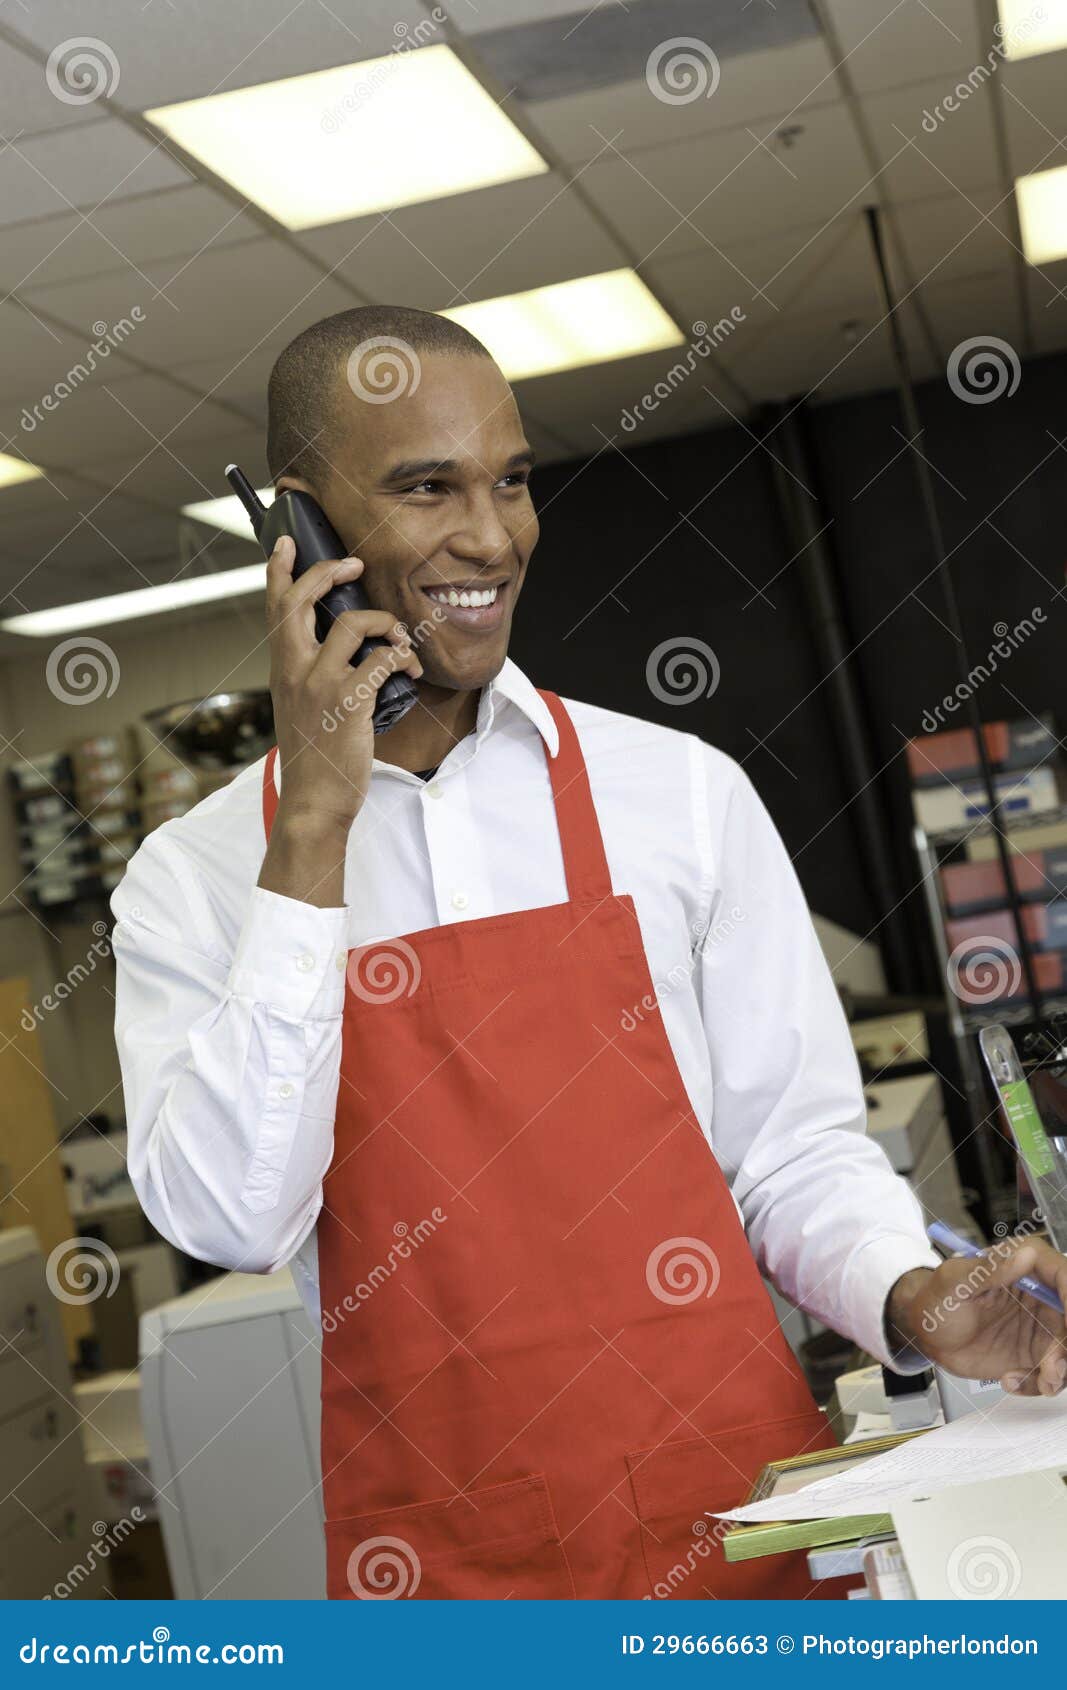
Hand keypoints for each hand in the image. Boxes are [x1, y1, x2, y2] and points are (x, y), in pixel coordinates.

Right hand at [265, 537, 421, 828]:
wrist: (314, 801)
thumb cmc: (313, 757)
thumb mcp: (298, 708)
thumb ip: (308, 677)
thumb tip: (341, 653)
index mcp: (282, 668)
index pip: (274, 608)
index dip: (280, 570)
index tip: (287, 543)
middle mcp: (295, 670)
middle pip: (302, 600)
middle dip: (329, 571)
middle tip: (355, 563)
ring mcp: (321, 684)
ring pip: (354, 623)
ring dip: (387, 623)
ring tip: (400, 640)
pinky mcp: (349, 702)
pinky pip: (383, 659)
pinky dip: (403, 656)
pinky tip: (411, 668)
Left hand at [887, 1234, 1066, 1396]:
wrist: (927, 1334)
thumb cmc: (937, 1299)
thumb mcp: (955, 1280)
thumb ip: (990, 1268)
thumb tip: (1027, 1255)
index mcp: (1025, 1265)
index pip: (1065, 1277)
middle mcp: (1042, 1295)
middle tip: (1052, 1368)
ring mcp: (1042, 1327)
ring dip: (1059, 1372)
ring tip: (1040, 1382)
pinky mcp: (1036, 1355)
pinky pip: (1052, 1374)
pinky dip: (1038, 1384)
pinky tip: (1010, 1381)